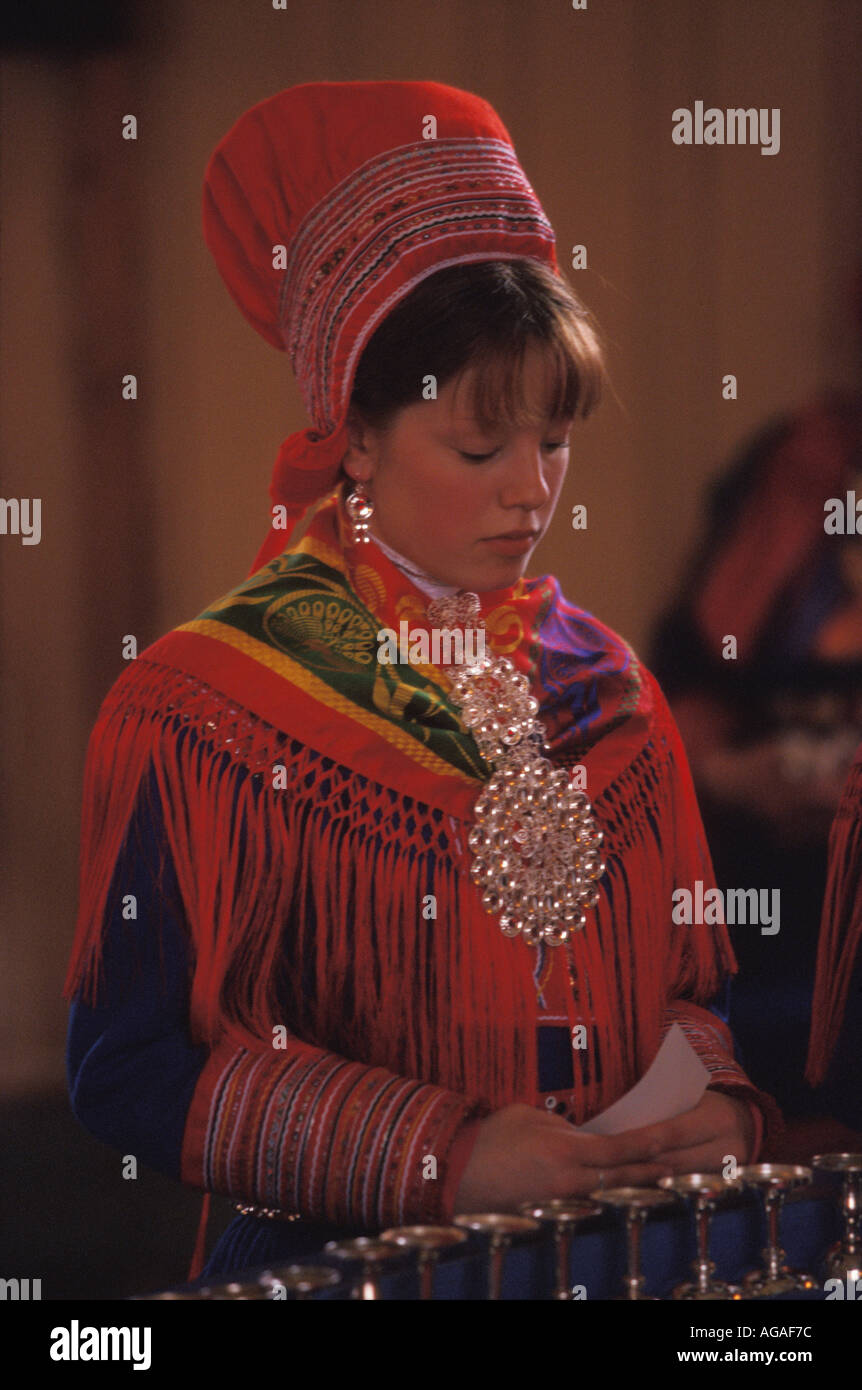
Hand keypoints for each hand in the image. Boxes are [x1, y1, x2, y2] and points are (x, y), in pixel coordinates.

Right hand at [452, 1103, 670, 1214]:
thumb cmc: (491, 1137)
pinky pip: (586, 1205)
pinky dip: (605, 1199)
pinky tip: (617, 1195)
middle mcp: (570, 1180)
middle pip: (623, 1178)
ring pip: (609, 1196)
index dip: (648, 1144)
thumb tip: (586, 1136)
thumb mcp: (530, 1116)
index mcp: (566, 1150)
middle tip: (679, 1166)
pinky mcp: (549, 1215)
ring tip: (658, 1182)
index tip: (670, 1139)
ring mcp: (561, 1202)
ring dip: (633, 1188)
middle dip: (652, 1172)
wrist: (455, 1171)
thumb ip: (565, 1126)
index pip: (620, 1148)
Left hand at [619, 1091, 755, 1175]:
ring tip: (613, 1178)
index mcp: (717, 1119)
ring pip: (676, 1179)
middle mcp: (728, 1148)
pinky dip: (659, 1185)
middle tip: (605, 1167)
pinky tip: (634, 1185)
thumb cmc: (707, 1102)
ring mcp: (728, 1173)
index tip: (611, 1145)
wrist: (749, 1120)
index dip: (641, 1141)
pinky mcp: (723, 1187)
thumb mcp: (691, 1097)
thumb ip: (665, 1108)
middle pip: (673, 1161)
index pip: (672, 1132)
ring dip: (645, 1180)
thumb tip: (621, 1121)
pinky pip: (684, 1187)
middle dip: (638, 1165)